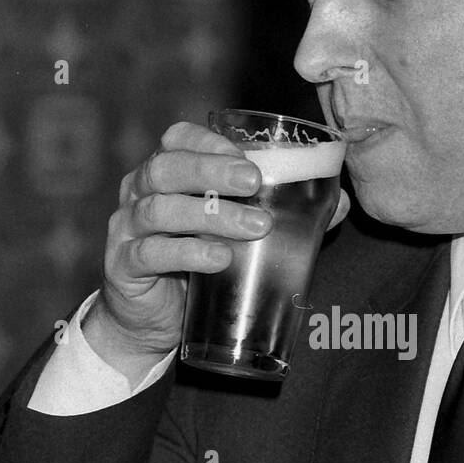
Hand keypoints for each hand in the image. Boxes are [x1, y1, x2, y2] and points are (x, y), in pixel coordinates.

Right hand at [90, 121, 348, 361]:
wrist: (155, 323)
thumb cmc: (199, 267)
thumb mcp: (235, 235)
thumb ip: (281, 214)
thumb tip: (340, 203)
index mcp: (166, 175)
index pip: (177, 139)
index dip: (209, 142)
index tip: (248, 156)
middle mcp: (139, 193)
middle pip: (166, 167)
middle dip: (212, 171)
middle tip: (254, 182)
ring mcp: (126, 229)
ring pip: (160, 209)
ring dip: (211, 214)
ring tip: (254, 227)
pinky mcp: (123, 267)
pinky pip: (151, 253)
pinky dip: (187, 253)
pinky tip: (218, 258)